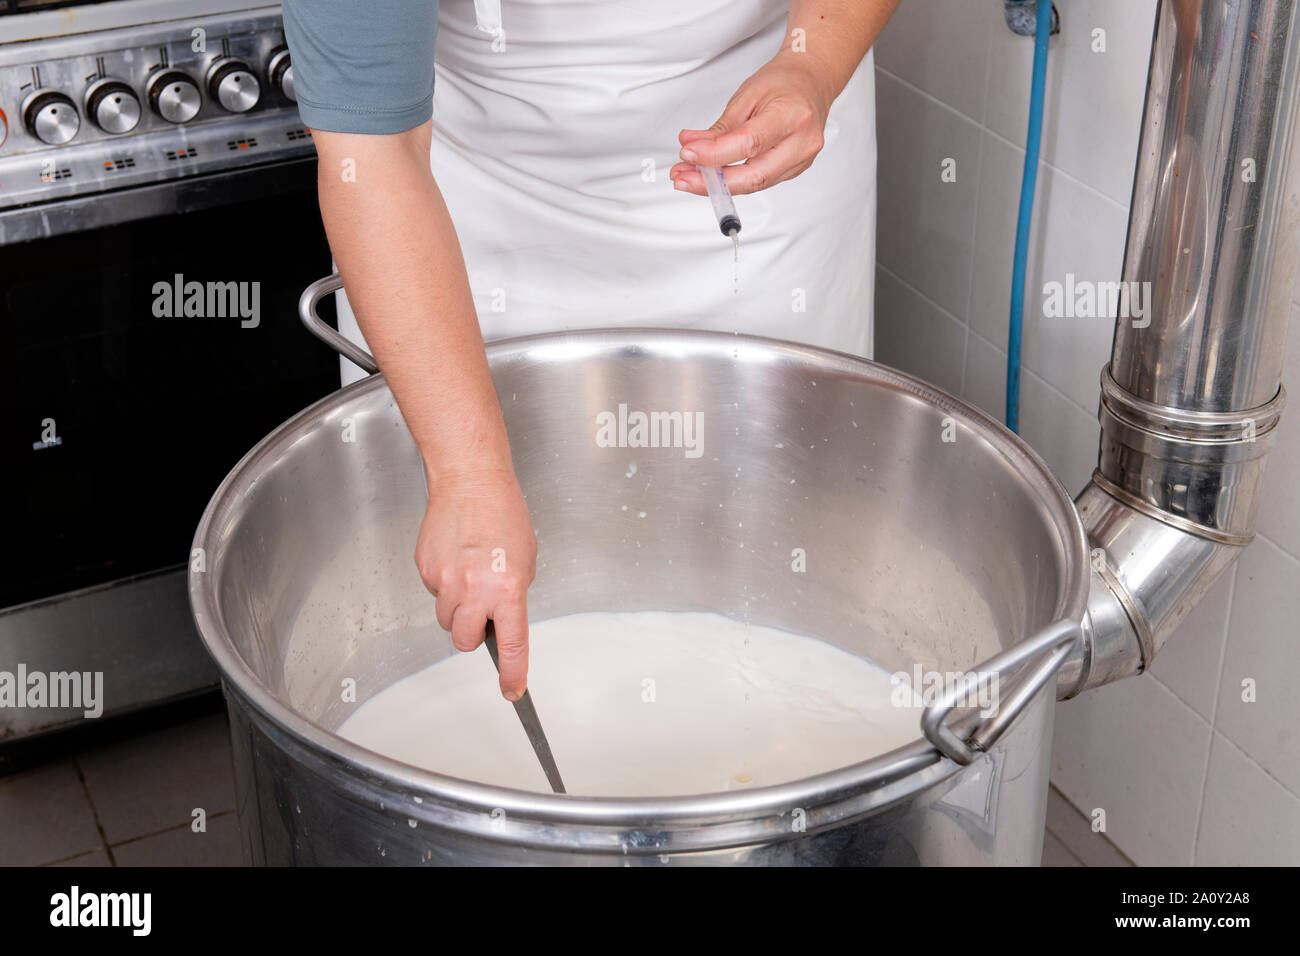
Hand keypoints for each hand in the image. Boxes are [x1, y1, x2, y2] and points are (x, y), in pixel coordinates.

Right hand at [416, 467, 536, 700]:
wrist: (471, 484)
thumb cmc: (503, 515)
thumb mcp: (525, 560)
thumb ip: (513, 596)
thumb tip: (501, 619)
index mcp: (507, 589)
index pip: (511, 644)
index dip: (512, 673)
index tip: (512, 690)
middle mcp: (475, 589)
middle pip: (465, 642)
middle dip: (473, 634)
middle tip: (483, 612)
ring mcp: (446, 581)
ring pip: (447, 619)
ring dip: (458, 608)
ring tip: (469, 575)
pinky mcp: (426, 570)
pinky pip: (435, 593)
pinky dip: (445, 583)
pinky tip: (456, 559)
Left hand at [670, 50, 835, 195]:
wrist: (811, 82)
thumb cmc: (783, 83)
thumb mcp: (747, 95)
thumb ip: (721, 127)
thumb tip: (692, 147)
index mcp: (793, 116)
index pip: (749, 144)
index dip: (715, 154)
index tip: (687, 153)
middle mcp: (802, 143)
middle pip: (754, 176)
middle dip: (712, 182)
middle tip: (682, 178)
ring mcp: (801, 161)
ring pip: (755, 184)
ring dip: (717, 185)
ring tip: (689, 176)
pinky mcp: (794, 170)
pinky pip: (760, 182)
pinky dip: (733, 182)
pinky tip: (712, 176)